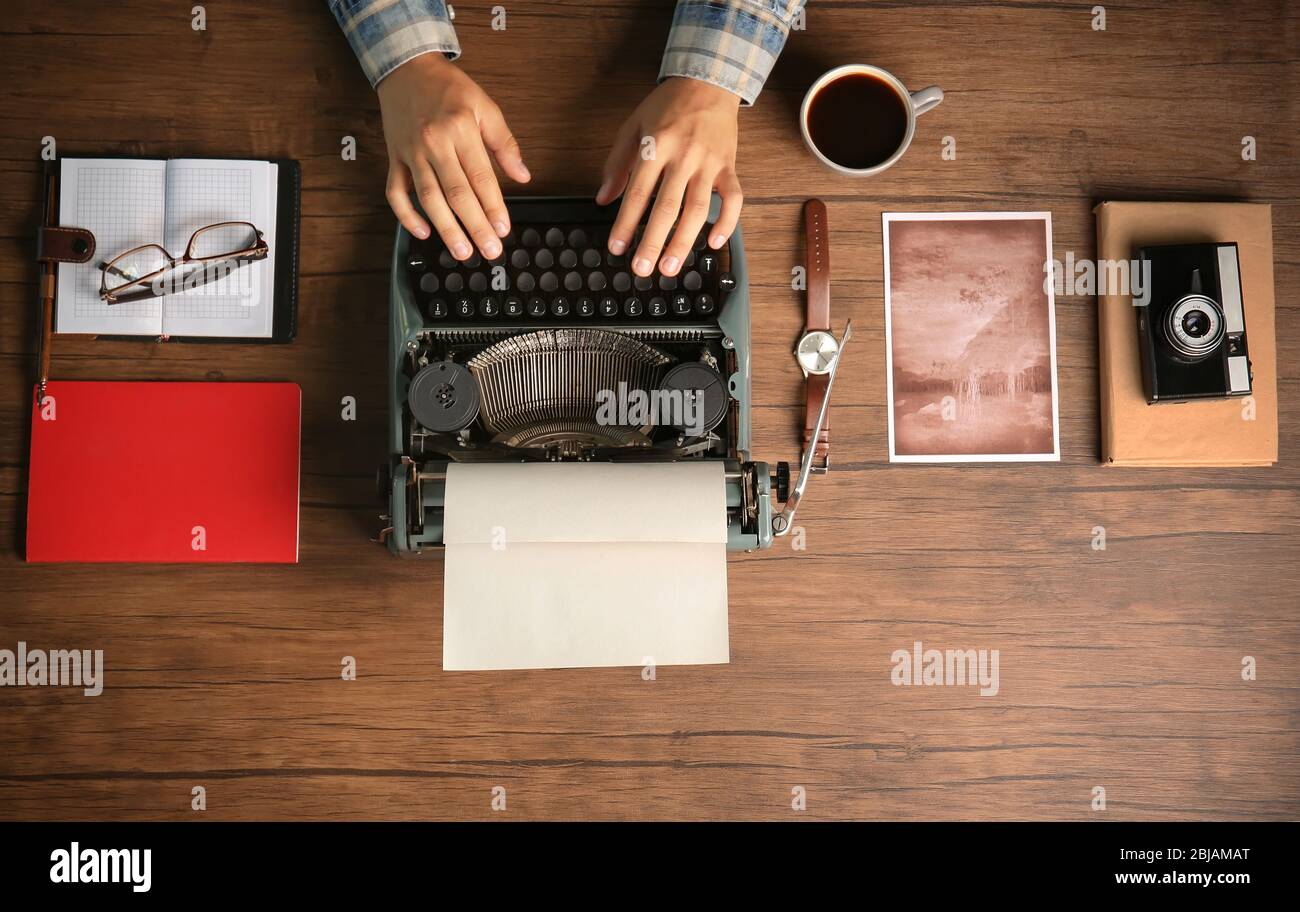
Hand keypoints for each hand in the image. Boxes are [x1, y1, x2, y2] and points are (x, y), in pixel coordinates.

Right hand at [377, 53, 529, 259]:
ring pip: (428, 198)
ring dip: (446, 229)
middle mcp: (434, 143)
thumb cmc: (448, 88)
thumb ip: (504, 143)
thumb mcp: (485, 106)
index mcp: (461, 129)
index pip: (481, 177)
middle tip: (489, 251)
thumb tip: (522, 175)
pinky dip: (407, 215)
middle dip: (475, 226)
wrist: (407, 68)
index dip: (493, 207)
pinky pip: (396, 192)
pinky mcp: (395, 158)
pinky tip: (423, 232)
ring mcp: (411, 153)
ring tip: (462, 251)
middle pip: (457, 194)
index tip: (503, 229)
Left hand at [597, 77, 742, 276]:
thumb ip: (617, 163)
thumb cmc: (668, 106)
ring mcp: (709, 163)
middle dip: (653, 242)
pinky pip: (734, 198)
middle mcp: (684, 156)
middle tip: (642, 269)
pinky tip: (714, 242)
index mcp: (655, 145)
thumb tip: (605, 198)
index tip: (617, 247)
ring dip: (684, 241)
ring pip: (698, 208)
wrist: (707, 81)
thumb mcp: (633, 126)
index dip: (626, 223)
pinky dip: (727, 221)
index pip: (638, 192)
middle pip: (667, 207)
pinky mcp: (729, 166)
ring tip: (671, 267)